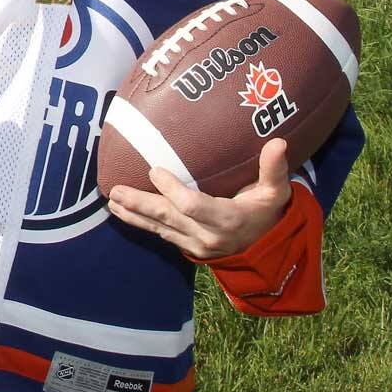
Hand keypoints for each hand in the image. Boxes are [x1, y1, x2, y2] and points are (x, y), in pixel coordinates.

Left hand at [106, 138, 292, 260]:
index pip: (193, 206)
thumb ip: (274, 169)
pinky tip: (123, 212)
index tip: (154, 170)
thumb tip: (279, 142)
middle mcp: (208, 235)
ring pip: (160, 228)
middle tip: (116, 190)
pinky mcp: (188, 248)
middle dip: (140, 204)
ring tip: (112, 201)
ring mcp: (196, 245)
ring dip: (134, 215)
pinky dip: (141, 223)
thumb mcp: (276, 192)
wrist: (267, 249)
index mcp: (228, 219)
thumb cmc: (268, 212)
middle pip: (168, 218)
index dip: (172, 190)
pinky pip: (161, 235)